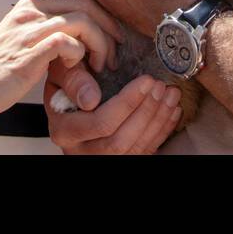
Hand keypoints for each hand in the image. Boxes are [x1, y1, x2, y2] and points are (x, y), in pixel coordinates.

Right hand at [0, 0, 122, 130]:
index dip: (104, 17)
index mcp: (31, 7)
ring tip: (101, 65)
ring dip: (101, 44)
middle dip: (110, 28)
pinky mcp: (28, 51)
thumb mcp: (26, 46)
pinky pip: (68, 41)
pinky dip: (80, 55)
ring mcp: (28, 30)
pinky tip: (76, 69)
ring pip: (83, 21)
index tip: (113, 38)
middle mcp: (30, 12)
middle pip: (87, 4)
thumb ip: (50, 37)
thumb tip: (85, 40)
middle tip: (116, 52)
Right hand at [45, 61, 181, 153]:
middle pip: (120, 141)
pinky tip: (172, 111)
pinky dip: (161, 131)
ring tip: (171, 94)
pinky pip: (143, 152)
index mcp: (64, 131)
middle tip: (161, 86)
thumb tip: (91, 97)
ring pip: (135, 148)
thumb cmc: (66, 84)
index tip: (147, 80)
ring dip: (158, 120)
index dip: (127, 103)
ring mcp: (100, 158)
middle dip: (146, 112)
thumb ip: (72, 80)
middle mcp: (81, 151)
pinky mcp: (119, 158)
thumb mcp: (60, 74)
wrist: (66, 102)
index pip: (100, 123)